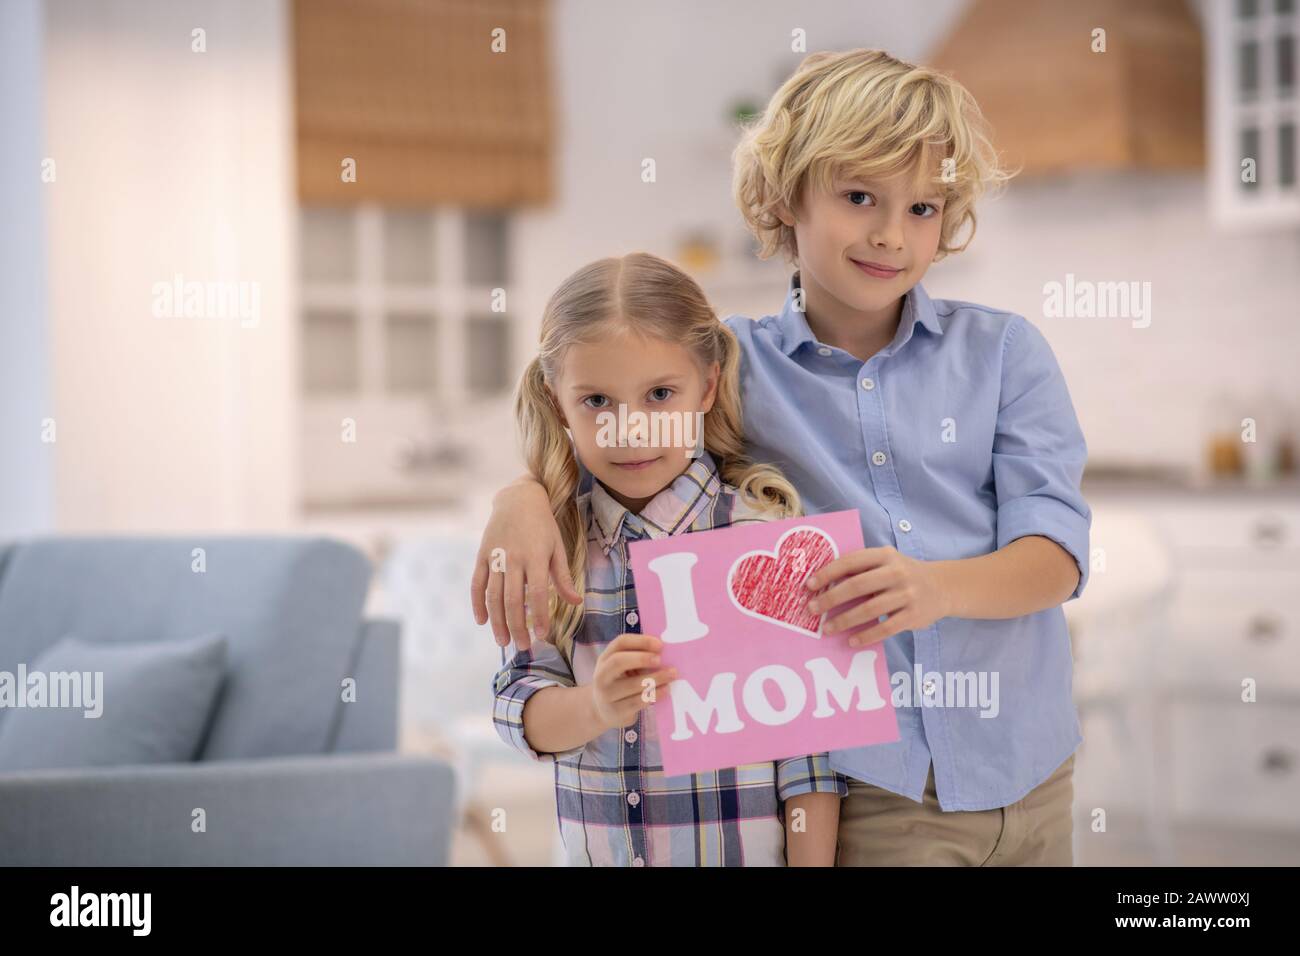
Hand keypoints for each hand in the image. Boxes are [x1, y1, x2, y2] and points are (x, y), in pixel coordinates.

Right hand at [470, 477, 582, 649]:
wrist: (518, 498)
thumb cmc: (543, 525)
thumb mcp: (557, 547)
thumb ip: (563, 577)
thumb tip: (576, 603)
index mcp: (536, 557)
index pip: (537, 594)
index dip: (539, 617)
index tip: (543, 636)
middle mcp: (514, 558)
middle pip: (513, 600)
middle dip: (518, 627)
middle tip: (523, 647)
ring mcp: (495, 557)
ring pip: (493, 596)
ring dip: (497, 621)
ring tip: (503, 641)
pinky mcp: (482, 555)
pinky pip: (477, 583)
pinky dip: (478, 603)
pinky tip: (482, 621)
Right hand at [590, 634, 676, 730]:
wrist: (603, 711)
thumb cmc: (620, 683)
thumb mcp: (622, 668)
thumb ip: (638, 657)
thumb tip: (663, 651)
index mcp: (605, 658)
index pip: (620, 643)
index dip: (641, 641)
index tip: (660, 644)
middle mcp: (602, 675)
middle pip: (618, 661)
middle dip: (642, 659)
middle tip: (660, 660)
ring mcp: (607, 695)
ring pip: (632, 684)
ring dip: (656, 678)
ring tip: (672, 674)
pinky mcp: (617, 711)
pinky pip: (638, 701)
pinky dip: (655, 694)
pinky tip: (666, 690)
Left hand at [805, 547, 948, 645]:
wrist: (942, 587)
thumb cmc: (903, 574)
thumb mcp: (886, 562)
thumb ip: (861, 568)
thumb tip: (823, 583)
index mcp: (885, 555)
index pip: (852, 561)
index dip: (828, 572)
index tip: (809, 584)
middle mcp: (897, 572)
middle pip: (858, 585)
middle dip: (832, 598)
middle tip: (813, 608)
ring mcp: (907, 594)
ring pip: (870, 609)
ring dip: (845, 620)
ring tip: (827, 628)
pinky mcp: (913, 616)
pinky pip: (886, 628)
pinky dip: (866, 635)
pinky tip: (851, 640)